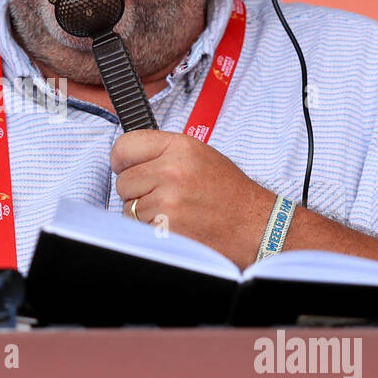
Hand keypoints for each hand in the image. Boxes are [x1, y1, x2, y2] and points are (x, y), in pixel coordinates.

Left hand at [111, 129, 275, 269]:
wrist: (255, 227)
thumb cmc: (228, 193)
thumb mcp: (199, 155)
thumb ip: (162, 152)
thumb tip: (124, 157)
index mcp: (180, 147)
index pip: (123, 147)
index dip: (123, 161)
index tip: (130, 168)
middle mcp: (172, 171)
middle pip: (122, 182)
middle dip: (137, 191)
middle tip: (165, 196)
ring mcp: (168, 202)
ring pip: (128, 208)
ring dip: (144, 214)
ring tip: (175, 212)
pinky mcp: (166, 229)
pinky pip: (138, 228)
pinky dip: (150, 230)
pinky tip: (175, 226)